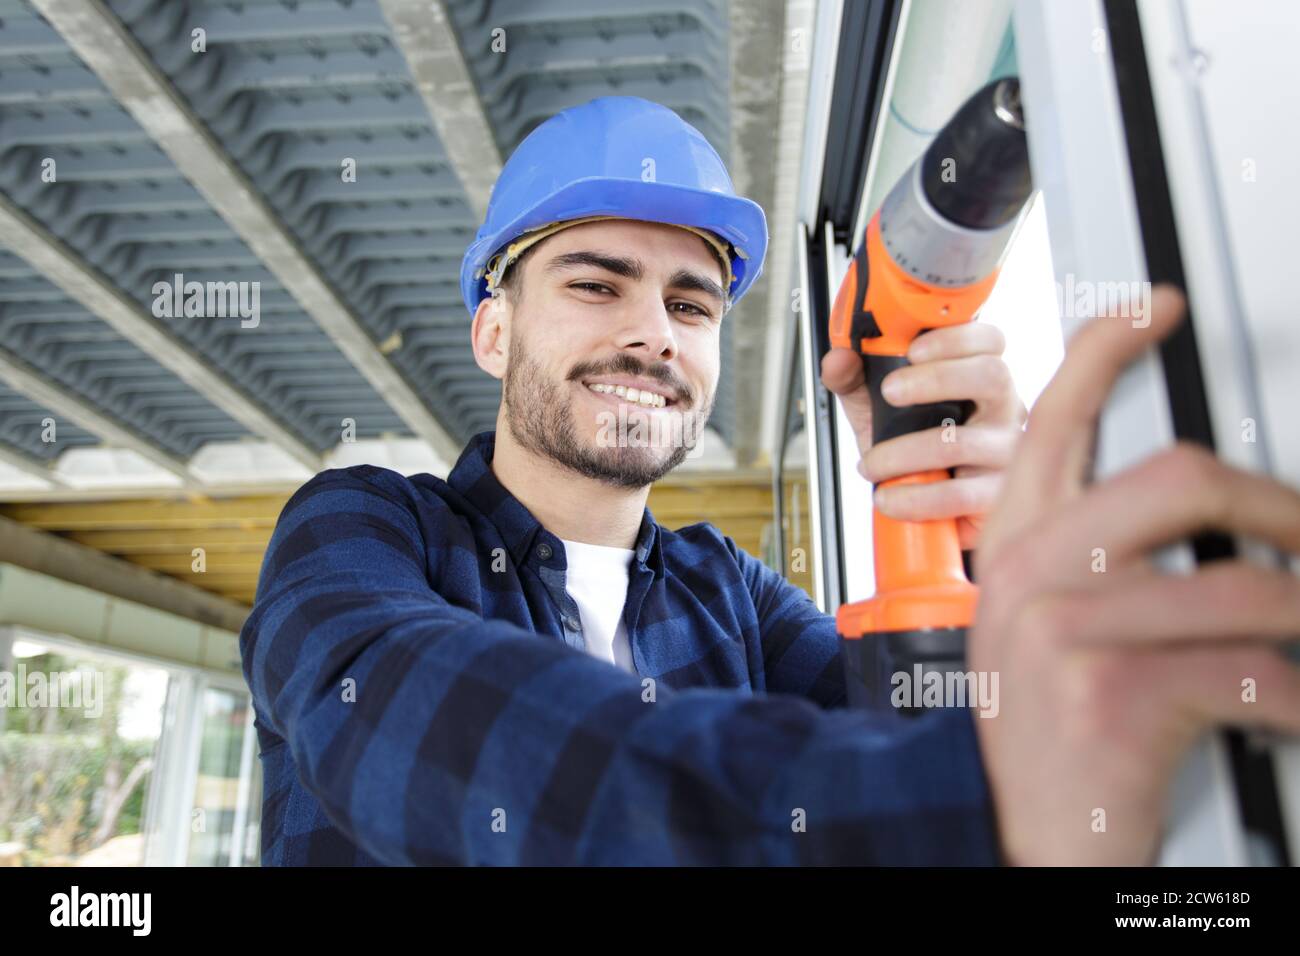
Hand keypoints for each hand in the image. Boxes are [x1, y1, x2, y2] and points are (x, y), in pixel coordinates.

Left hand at [820, 323, 1027, 549]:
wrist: (925, 510)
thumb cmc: (909, 448)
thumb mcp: (875, 407)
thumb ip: (854, 378)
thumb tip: (839, 359)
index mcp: (979, 378)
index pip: (989, 340)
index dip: (956, 337)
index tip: (912, 350)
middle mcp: (1003, 409)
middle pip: (992, 375)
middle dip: (935, 379)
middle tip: (890, 392)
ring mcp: (1006, 452)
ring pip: (964, 441)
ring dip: (904, 452)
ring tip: (873, 464)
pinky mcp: (997, 495)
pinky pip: (959, 494)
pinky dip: (914, 497)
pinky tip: (889, 497)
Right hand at [970, 284, 1299, 864]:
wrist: (1019, 836)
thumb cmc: (1045, 735)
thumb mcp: (1040, 629)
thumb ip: (1088, 557)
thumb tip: (1192, 515)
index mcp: (1014, 544)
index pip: (1053, 415)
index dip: (1106, 346)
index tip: (1158, 306)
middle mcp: (1029, 571)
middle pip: (1179, 476)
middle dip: (1276, 505)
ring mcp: (1064, 626)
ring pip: (1239, 582)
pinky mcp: (1109, 689)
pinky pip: (1250, 669)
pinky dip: (1298, 696)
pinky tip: (1294, 709)